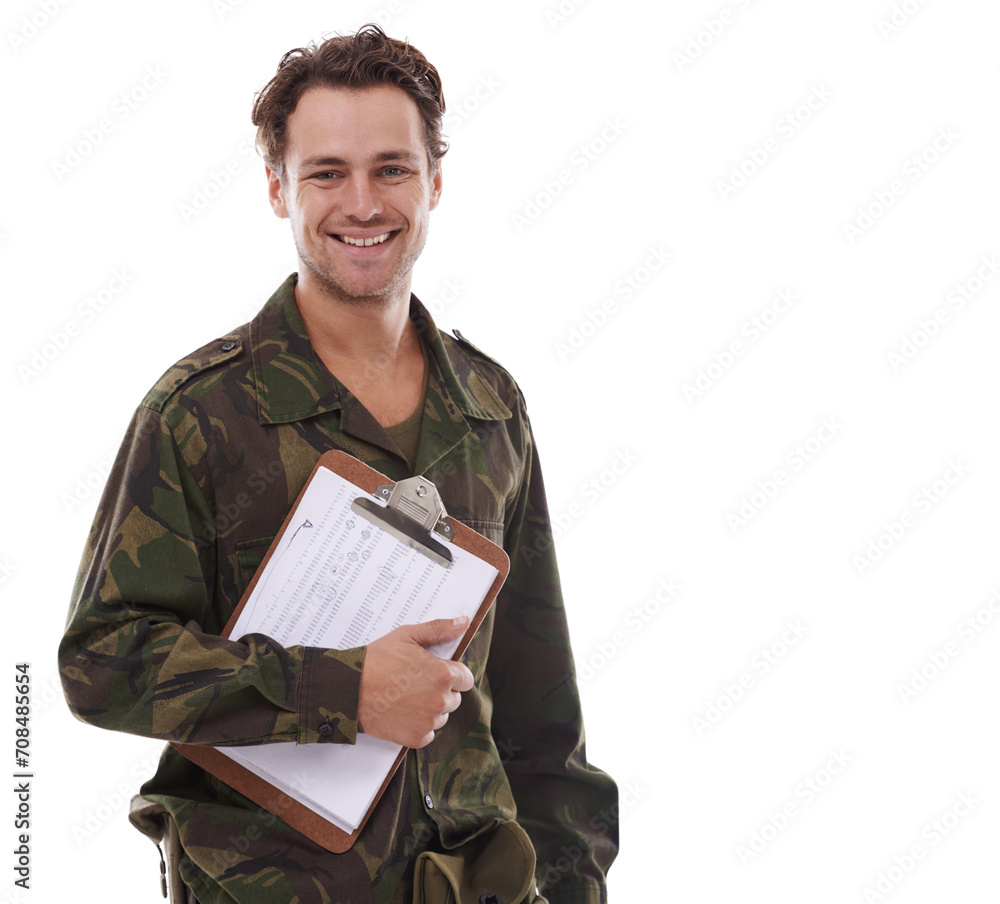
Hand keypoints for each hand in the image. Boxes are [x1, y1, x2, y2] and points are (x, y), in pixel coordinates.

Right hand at [358, 616, 473, 747]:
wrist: (349, 688)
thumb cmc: (377, 659)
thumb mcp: (408, 636)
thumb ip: (439, 629)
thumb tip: (463, 622)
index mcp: (443, 674)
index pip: (466, 679)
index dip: (451, 674)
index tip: (434, 673)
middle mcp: (440, 700)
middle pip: (454, 699)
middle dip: (440, 691)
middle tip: (415, 684)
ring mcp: (429, 721)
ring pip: (441, 716)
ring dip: (430, 709)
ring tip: (406, 698)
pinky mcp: (416, 737)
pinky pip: (428, 733)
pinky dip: (418, 726)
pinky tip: (402, 713)